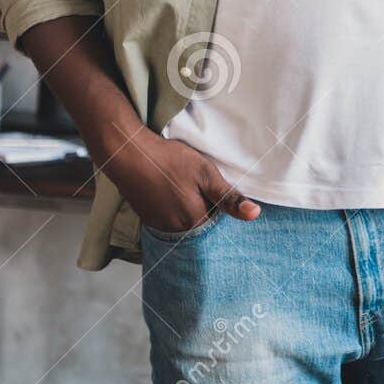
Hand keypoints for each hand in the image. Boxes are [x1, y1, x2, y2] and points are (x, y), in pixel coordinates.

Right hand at [103, 127, 260, 232]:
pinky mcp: (145, 218)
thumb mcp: (206, 174)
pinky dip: (170, 207)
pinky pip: (166, 218)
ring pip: (182, 222)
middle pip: (199, 224)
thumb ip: (229, 197)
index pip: (217, 223)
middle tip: (196, 184)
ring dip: (186, 208)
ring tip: (181, 185)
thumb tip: (255, 214)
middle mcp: (175, 231)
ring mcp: (158, 225)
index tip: (212, 188)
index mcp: (194, 222)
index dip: (217, 205)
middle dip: (203, 207)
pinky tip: (168, 189)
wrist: (129, 153)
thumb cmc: (169, 160)